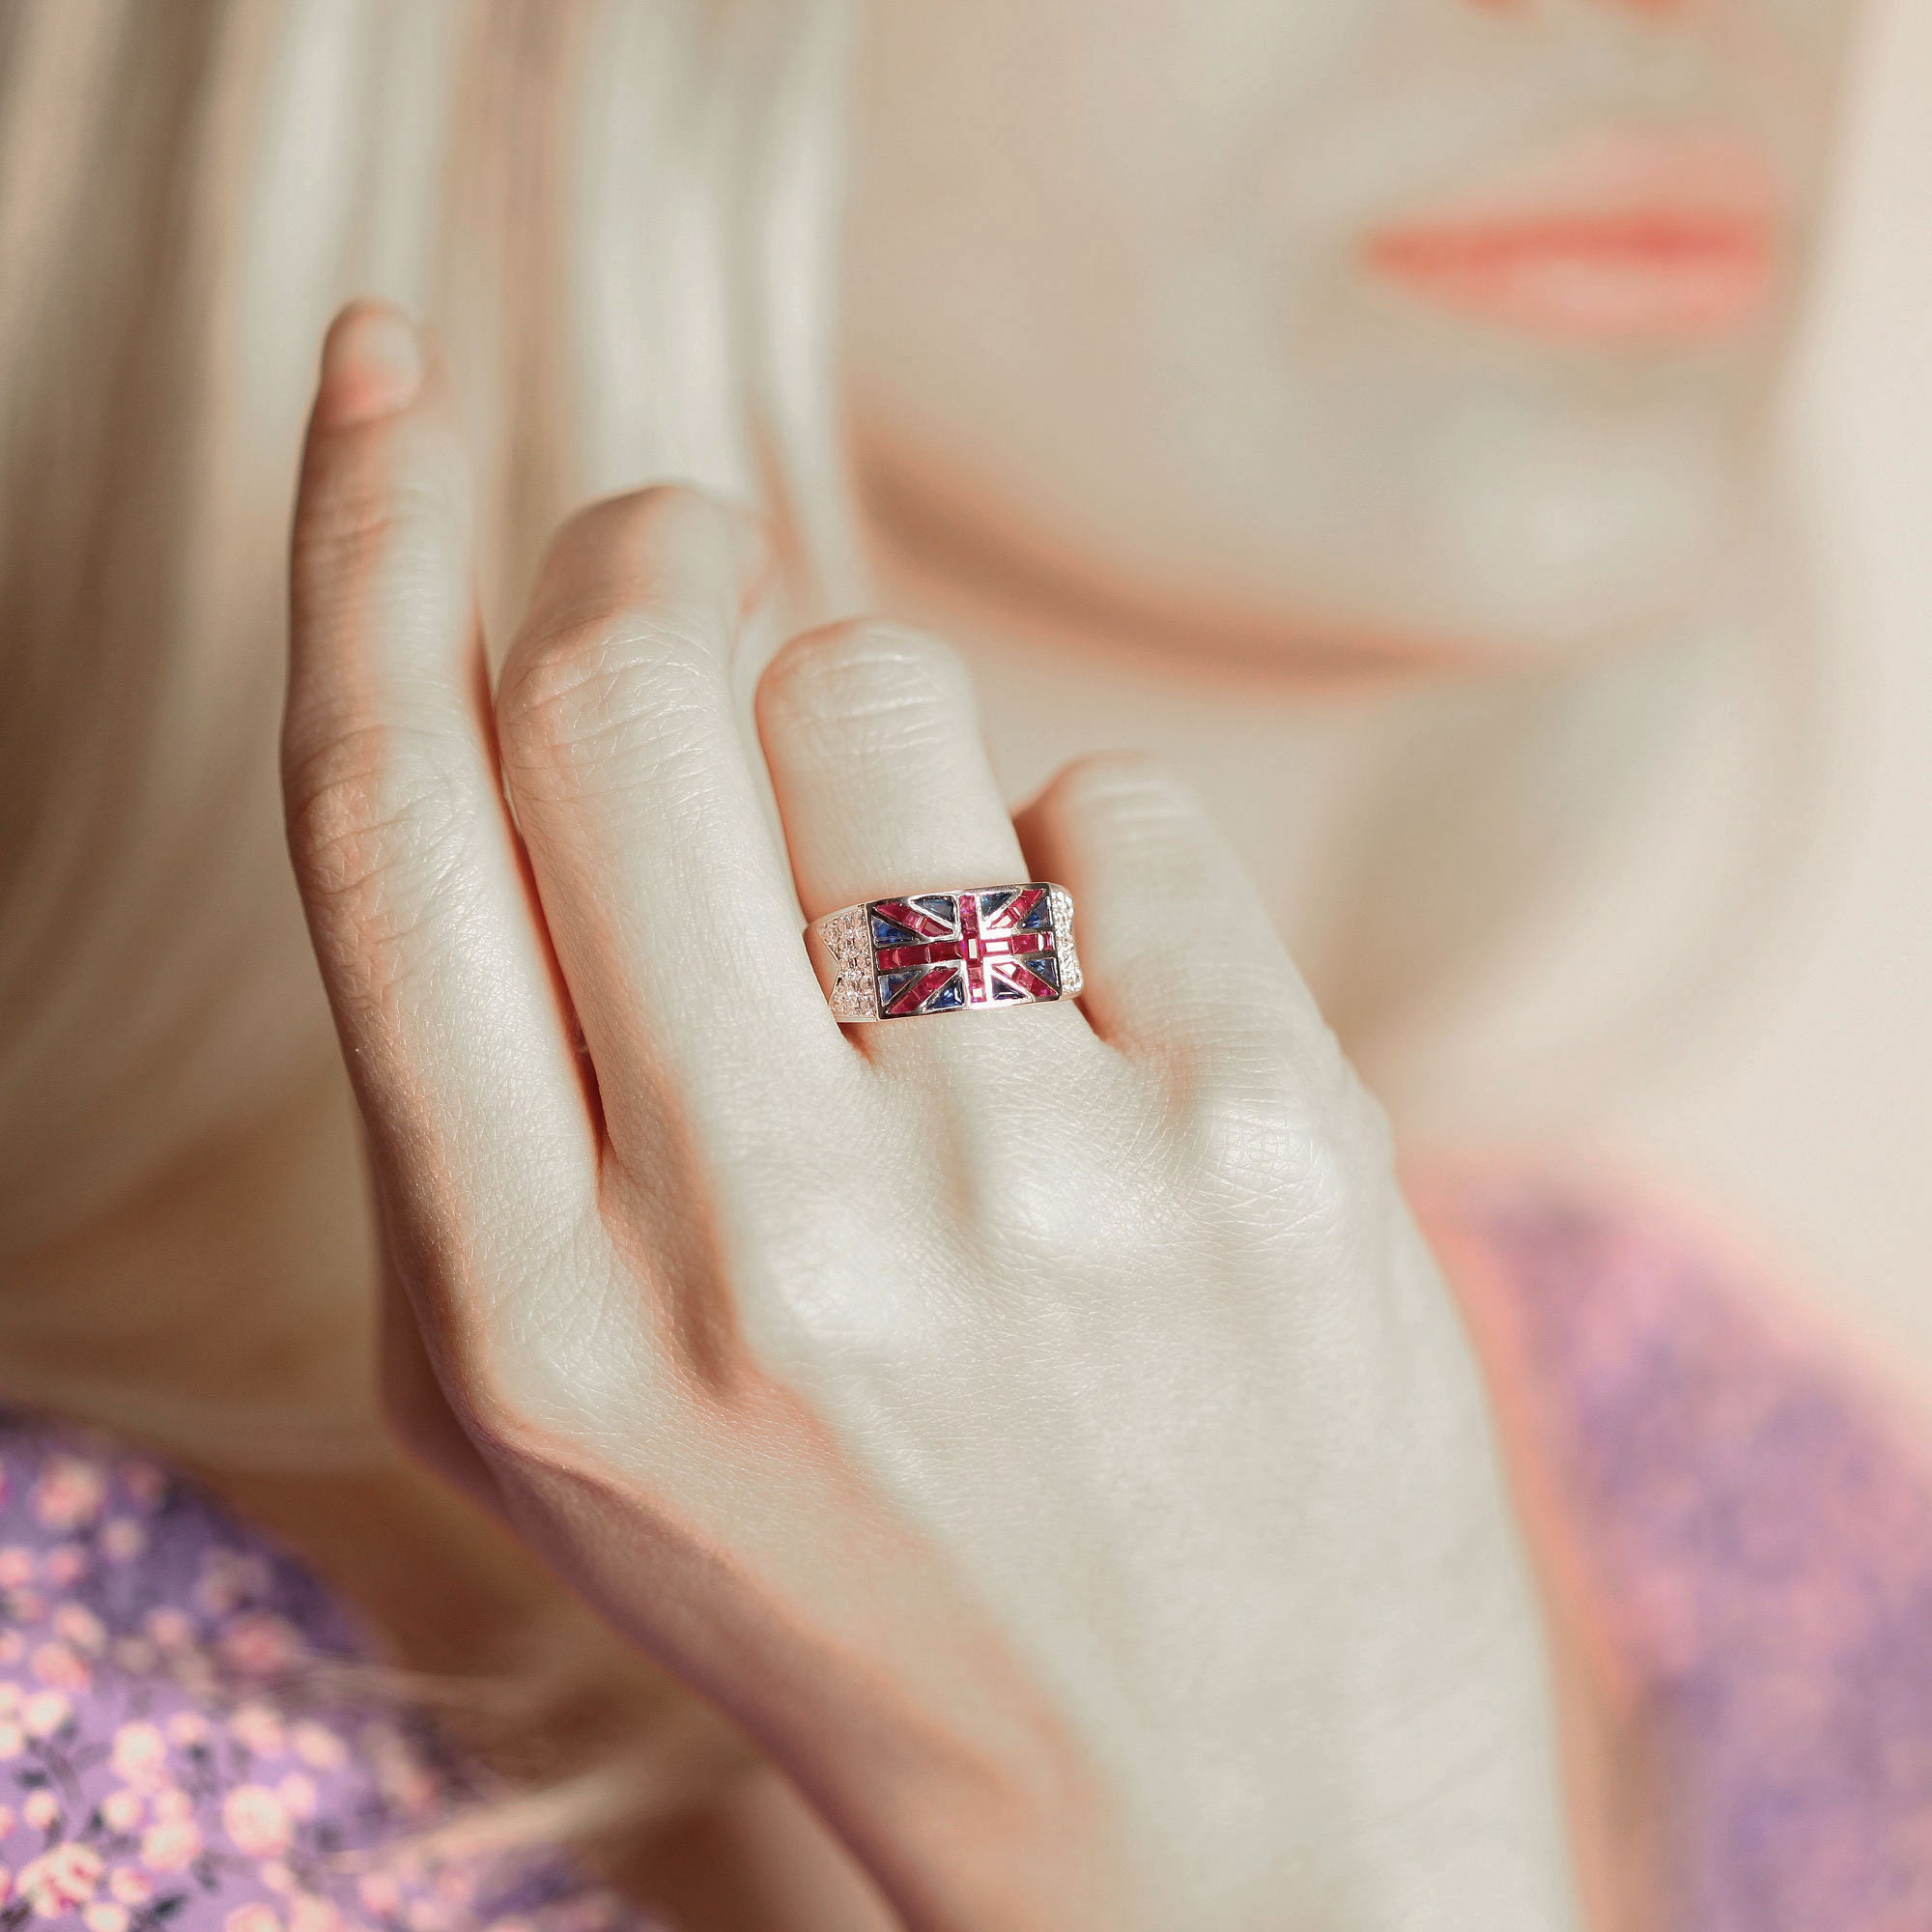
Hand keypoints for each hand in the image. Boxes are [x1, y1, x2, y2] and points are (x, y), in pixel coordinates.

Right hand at [282, 303, 1577, 1931]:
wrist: (1220, 1814)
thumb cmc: (870, 1573)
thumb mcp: (587, 1399)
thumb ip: (500, 1078)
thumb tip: (500, 682)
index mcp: (543, 1324)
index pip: (382, 825)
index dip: (354, 549)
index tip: (375, 375)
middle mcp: (771, 1246)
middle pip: (620, 692)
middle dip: (647, 559)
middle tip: (689, 563)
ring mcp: (1039, 1188)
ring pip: (879, 688)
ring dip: (875, 727)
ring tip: (928, 920)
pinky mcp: (1271, 1139)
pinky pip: (1109, 801)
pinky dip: (1082, 868)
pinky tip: (1108, 1046)